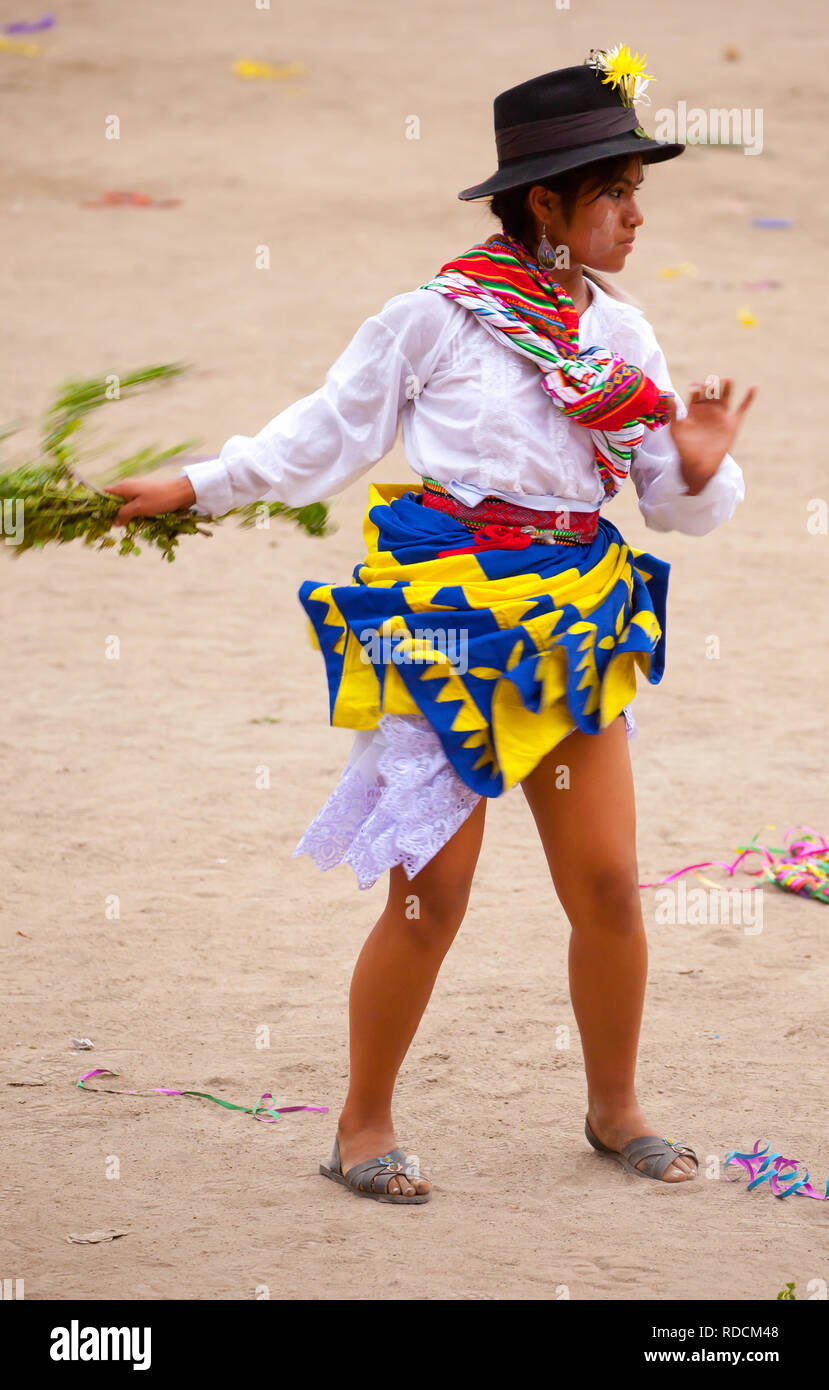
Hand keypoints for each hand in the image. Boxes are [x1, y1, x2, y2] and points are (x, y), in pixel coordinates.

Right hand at [104, 475, 195, 525]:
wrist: (181, 493)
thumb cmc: (160, 499)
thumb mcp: (139, 508)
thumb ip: (124, 514)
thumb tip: (114, 522)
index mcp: (124, 487)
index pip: (105, 494)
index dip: (101, 505)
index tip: (100, 518)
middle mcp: (129, 487)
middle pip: (115, 501)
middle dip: (114, 514)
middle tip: (115, 527)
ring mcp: (138, 492)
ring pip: (126, 506)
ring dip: (126, 516)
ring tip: (127, 527)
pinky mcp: (146, 497)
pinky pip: (135, 507)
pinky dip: (135, 514)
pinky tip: (138, 523)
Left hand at [665, 379, 755, 495]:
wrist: (699, 465)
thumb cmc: (684, 448)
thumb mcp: (676, 430)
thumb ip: (672, 413)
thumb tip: (670, 397)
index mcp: (695, 409)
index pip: (696, 393)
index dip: (696, 388)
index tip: (695, 388)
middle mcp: (708, 410)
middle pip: (711, 392)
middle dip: (711, 387)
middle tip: (709, 384)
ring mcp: (721, 415)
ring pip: (725, 396)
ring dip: (727, 387)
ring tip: (726, 380)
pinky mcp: (733, 422)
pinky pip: (743, 407)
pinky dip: (749, 397)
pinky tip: (753, 386)